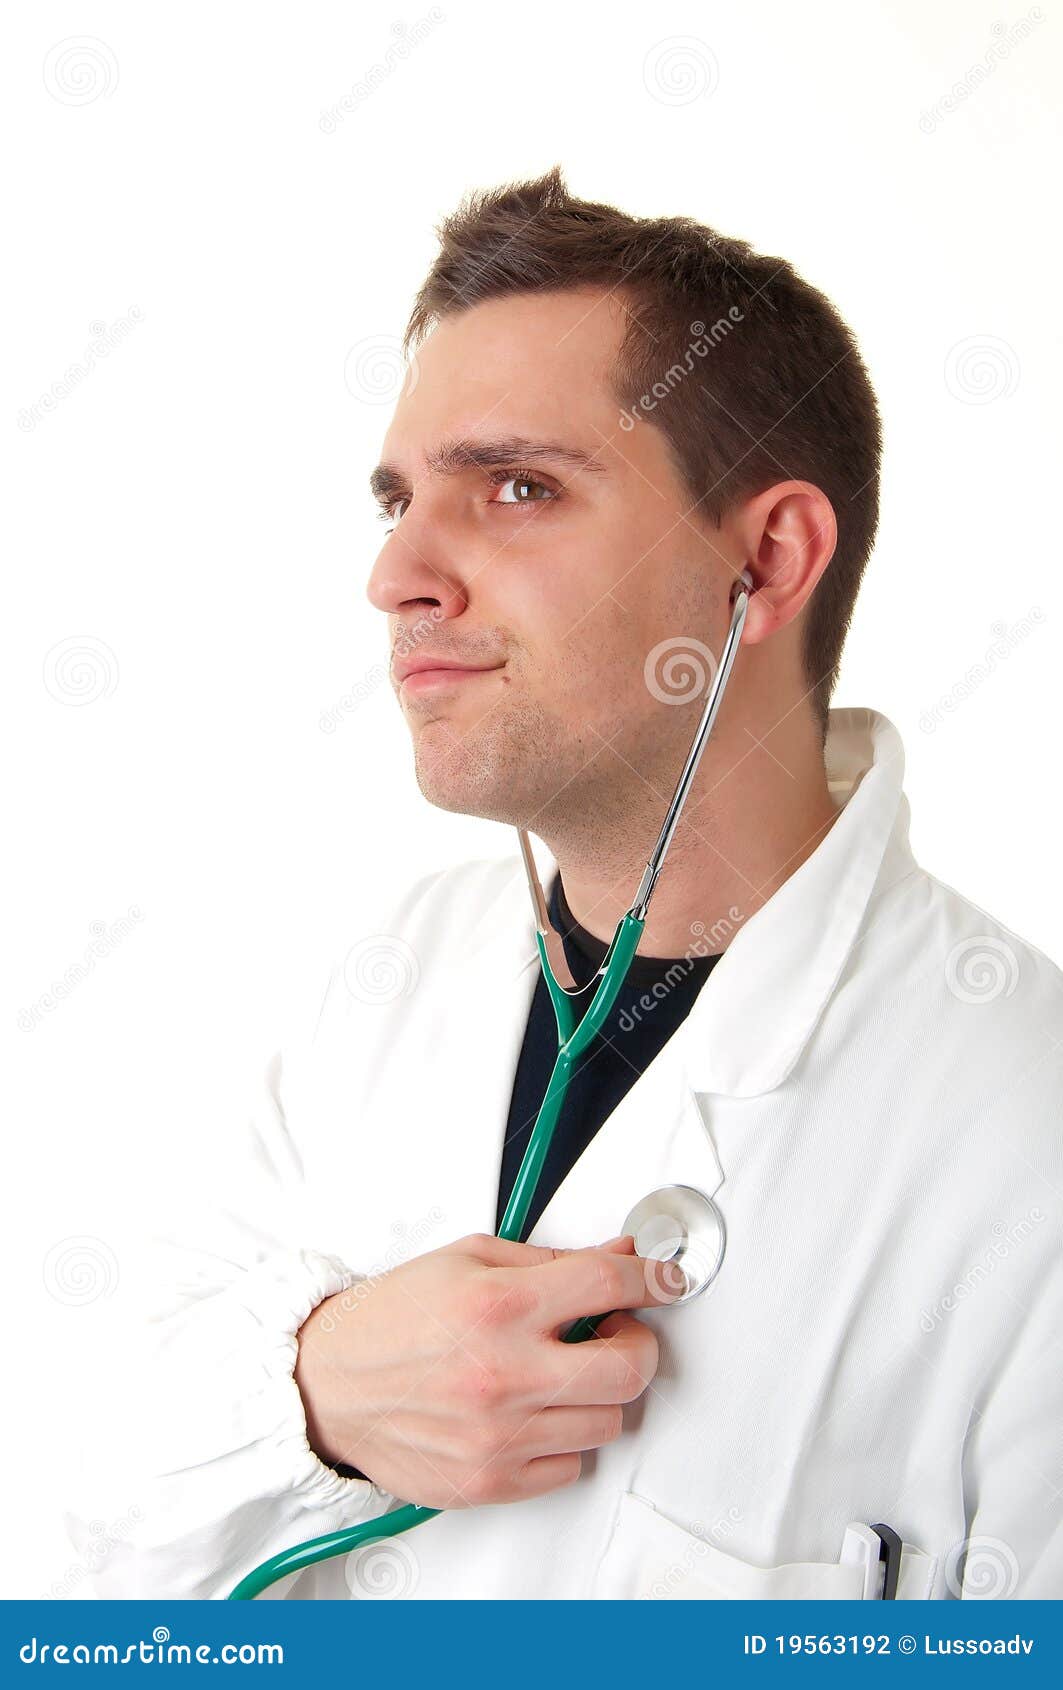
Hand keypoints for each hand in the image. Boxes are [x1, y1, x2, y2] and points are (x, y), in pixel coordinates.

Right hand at [294, 1231, 676, 1508]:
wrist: (325, 1384)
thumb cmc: (391, 1318)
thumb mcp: (466, 1259)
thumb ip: (550, 1260)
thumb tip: (620, 1258)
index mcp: (497, 1306)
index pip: (607, 1285)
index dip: (651, 1278)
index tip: (666, 1280)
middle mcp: (503, 1374)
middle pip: (629, 1369)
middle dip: (637, 1344)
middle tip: (617, 1330)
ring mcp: (498, 1436)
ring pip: (607, 1422)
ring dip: (598, 1393)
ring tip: (564, 1371)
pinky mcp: (488, 1482)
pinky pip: (569, 1467)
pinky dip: (564, 1440)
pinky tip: (535, 1412)